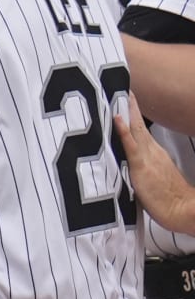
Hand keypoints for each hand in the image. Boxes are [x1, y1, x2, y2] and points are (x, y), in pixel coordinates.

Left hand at [115, 94, 194, 233]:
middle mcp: (151, 151)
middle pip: (137, 124)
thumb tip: (133, 162)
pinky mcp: (141, 166)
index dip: (131, 115)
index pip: (140, 129)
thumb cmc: (167, 199)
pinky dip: (123, 130)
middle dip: (129, 106)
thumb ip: (143, 166)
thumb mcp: (153, 177)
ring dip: (125, 112)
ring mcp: (147, 156)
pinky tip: (117, 118)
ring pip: (134, 129)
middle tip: (120, 88)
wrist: (182, 210)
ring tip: (118, 94)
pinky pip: (130, 145)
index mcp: (154, 153)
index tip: (123, 98)